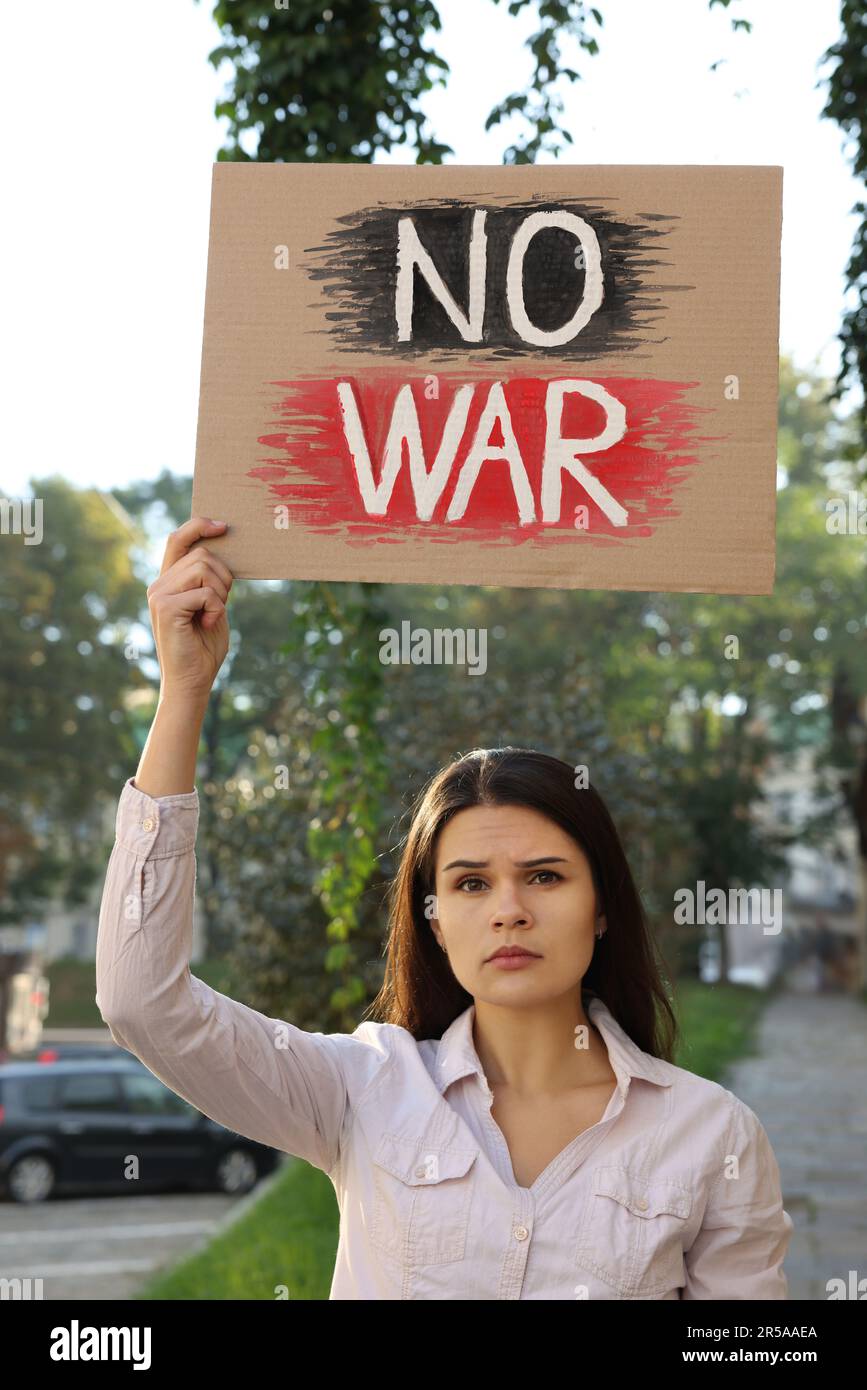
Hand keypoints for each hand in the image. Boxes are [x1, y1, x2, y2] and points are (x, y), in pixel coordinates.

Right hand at [147, 517, 234, 702]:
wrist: (192, 681)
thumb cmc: (204, 647)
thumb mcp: (211, 606)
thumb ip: (210, 581)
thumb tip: (223, 551)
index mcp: (168, 582)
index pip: (178, 539)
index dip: (199, 526)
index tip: (223, 526)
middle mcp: (159, 584)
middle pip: (202, 554)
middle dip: (224, 577)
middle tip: (222, 604)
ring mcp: (159, 595)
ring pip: (204, 568)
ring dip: (221, 592)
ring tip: (213, 615)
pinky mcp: (166, 607)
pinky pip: (205, 592)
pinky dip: (216, 608)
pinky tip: (208, 624)